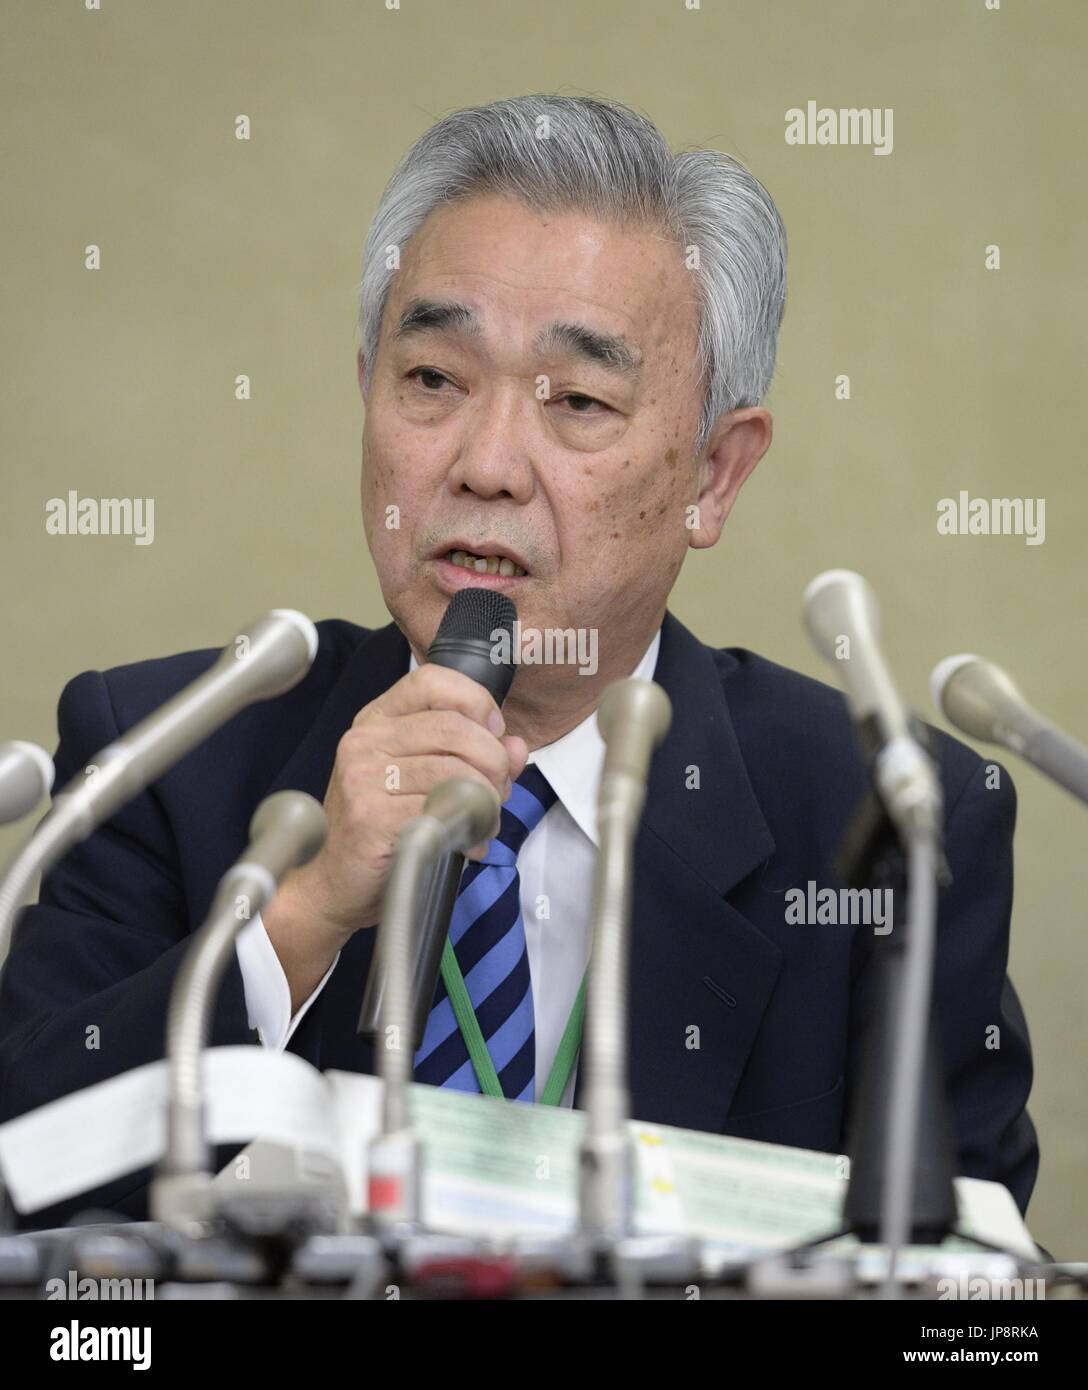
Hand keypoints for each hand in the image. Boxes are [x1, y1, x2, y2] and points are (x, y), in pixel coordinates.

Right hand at [264, 662, 528, 983]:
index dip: (477, 702)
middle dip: (494, 761)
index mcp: (377, 720)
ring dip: (486, 800)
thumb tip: (516, 745)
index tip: (494, 734)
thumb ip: (476, 756)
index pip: (434, 681)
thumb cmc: (383, 829)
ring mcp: (363, 778)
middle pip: (456, 728)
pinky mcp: (370, 817)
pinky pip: (442, 811)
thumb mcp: (428, 779)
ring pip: (456, 771)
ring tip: (483, 820)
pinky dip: (470, 828)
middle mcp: (364, 741)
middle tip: (498, 791)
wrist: (334, 882)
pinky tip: (467, 842)